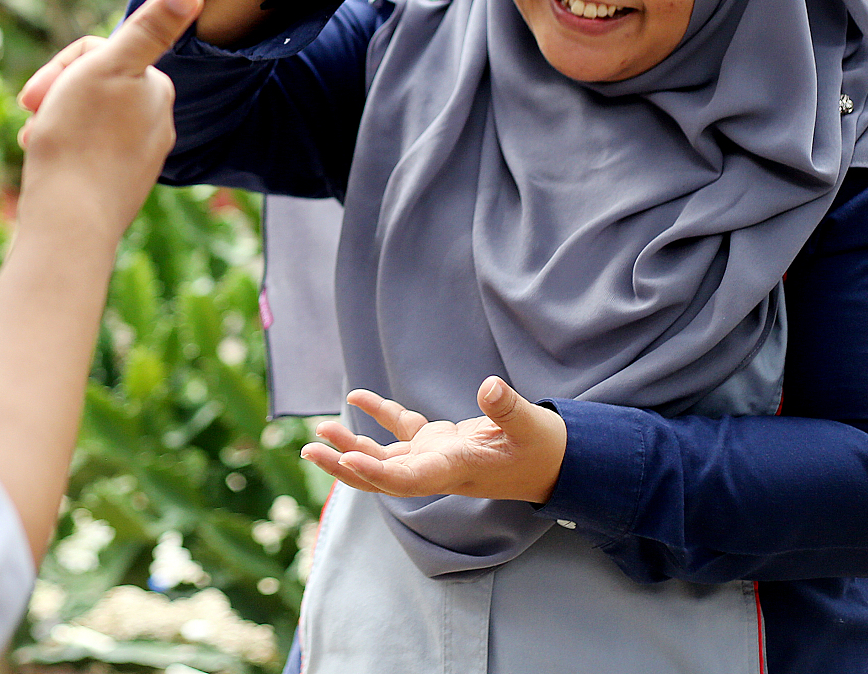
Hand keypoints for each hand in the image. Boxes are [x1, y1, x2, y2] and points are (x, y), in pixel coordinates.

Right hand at [15, 0, 203, 239]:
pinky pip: (88, 155)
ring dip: (56, 124)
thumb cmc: (80, 139)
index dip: (59, 70)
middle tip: (32, 119)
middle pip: (93, 88)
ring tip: (37, 144)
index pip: (98, 55)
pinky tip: (47, 166)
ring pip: (86, 121)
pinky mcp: (122, 187)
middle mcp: (157, 122)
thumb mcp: (108, 67)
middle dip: (58, 98)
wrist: (70, 222)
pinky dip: (64, 153)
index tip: (33, 96)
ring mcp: (140, 158)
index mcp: (156, 88)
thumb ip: (151, 27)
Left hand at [300, 379, 568, 504]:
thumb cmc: (545, 448)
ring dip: (351, 445)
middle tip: (309, 451)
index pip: (408, 480)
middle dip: (345, 466)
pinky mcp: (441, 442)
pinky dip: (379, 414)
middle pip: (381, 475)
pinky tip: (356, 396)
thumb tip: (488, 387)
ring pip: (385, 456)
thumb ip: (507, 409)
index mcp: (455, 468)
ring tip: (319, 432)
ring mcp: (437, 456)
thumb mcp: (530, 426)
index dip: (377, 473)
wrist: (558, 461)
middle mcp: (438, 468)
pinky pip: (402, 430)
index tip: (348, 461)